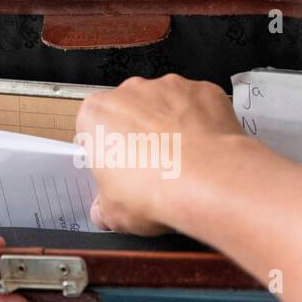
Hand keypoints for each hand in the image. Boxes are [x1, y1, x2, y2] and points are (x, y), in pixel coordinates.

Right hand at [76, 74, 244, 234]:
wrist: (207, 183)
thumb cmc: (157, 188)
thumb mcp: (113, 214)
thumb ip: (104, 206)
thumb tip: (106, 211)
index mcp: (98, 114)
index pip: (93, 128)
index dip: (106, 152)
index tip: (116, 171)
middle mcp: (132, 92)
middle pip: (130, 112)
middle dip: (138, 137)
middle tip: (150, 171)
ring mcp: (169, 88)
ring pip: (166, 107)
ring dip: (170, 129)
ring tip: (180, 165)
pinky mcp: (203, 91)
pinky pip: (198, 106)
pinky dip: (201, 125)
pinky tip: (203, 153)